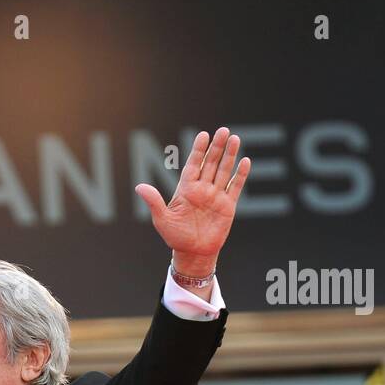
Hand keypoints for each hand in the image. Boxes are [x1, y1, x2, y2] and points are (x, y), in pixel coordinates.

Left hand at [135, 127, 250, 275]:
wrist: (193, 253)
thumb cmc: (175, 237)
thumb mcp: (162, 219)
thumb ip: (154, 202)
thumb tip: (139, 186)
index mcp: (186, 189)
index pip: (193, 165)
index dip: (198, 150)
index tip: (203, 135)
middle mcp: (202, 189)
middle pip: (210, 164)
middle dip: (216, 148)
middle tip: (222, 131)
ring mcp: (216, 196)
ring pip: (224, 171)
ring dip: (229, 156)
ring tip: (234, 139)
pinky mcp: (228, 206)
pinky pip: (235, 187)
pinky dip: (240, 175)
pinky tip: (244, 161)